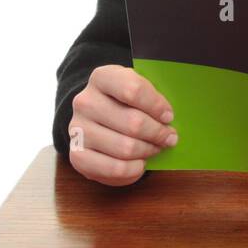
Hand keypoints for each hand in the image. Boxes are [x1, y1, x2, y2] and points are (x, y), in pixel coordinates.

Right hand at [68, 64, 177, 185]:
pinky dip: (134, 169)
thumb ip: (152, 97)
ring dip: (148, 150)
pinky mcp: (77, 156)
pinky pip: (114, 169)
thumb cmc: (124, 102)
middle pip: (132, 122)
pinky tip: (140, 163)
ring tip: (155, 148)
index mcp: (102, 78)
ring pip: (125, 147)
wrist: (94, 117)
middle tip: (169, 137)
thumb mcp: (136, 88)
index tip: (169, 116)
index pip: (133, 89)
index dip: (156, 105)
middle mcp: (85, 102)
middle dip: (158, 133)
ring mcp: (78, 130)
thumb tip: (170, 119)